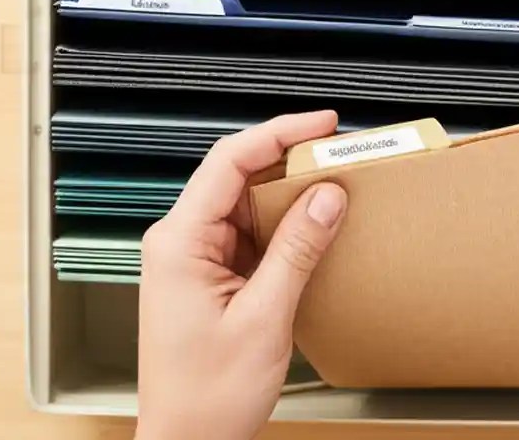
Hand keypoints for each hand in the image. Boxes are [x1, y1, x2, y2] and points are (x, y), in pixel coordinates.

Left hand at [135, 111, 347, 439]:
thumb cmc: (205, 396)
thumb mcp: (264, 317)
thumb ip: (296, 250)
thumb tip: (325, 197)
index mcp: (178, 242)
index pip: (229, 160)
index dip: (278, 132)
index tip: (321, 123)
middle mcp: (180, 242)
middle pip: (238, 175)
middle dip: (291, 161)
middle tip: (339, 155)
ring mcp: (194, 258)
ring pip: (247, 203)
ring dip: (290, 196)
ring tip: (334, 190)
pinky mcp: (210, 274)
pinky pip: (251, 232)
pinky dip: (285, 228)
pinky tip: (314, 230)